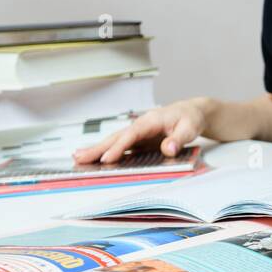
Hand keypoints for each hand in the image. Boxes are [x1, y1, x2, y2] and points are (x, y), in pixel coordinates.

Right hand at [73, 99, 205, 163]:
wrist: (192, 112)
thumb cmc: (191, 118)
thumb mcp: (190, 128)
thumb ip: (179, 139)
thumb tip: (168, 148)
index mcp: (151, 121)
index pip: (132, 134)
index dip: (119, 147)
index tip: (107, 158)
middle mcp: (140, 124)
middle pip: (116, 136)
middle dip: (98, 148)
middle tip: (79, 158)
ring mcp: (138, 132)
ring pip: (114, 140)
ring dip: (97, 149)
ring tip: (78, 158)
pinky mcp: (139, 139)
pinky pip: (120, 145)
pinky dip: (106, 151)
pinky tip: (95, 158)